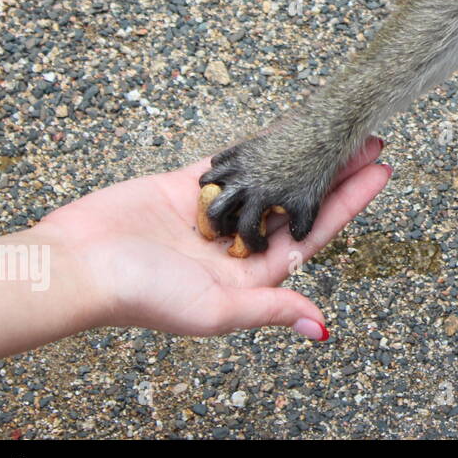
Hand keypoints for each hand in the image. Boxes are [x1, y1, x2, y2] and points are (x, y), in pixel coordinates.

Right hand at [42, 136, 389, 340]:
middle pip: (299, 199)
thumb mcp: (217, 309)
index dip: (349, 201)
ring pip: (270, 176)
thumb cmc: (142, 296)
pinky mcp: (185, 188)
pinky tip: (284, 128)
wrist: (76, 267)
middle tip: (370, 139)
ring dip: (302, 154)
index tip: (381, 172)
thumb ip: (271, 308)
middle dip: (335, 172)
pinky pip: (231, 163)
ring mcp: (214, 214)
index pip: (314, 231)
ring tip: (336, 128)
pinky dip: (258, 145)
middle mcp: (238, 243)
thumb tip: (322, 329)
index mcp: (252, 274)